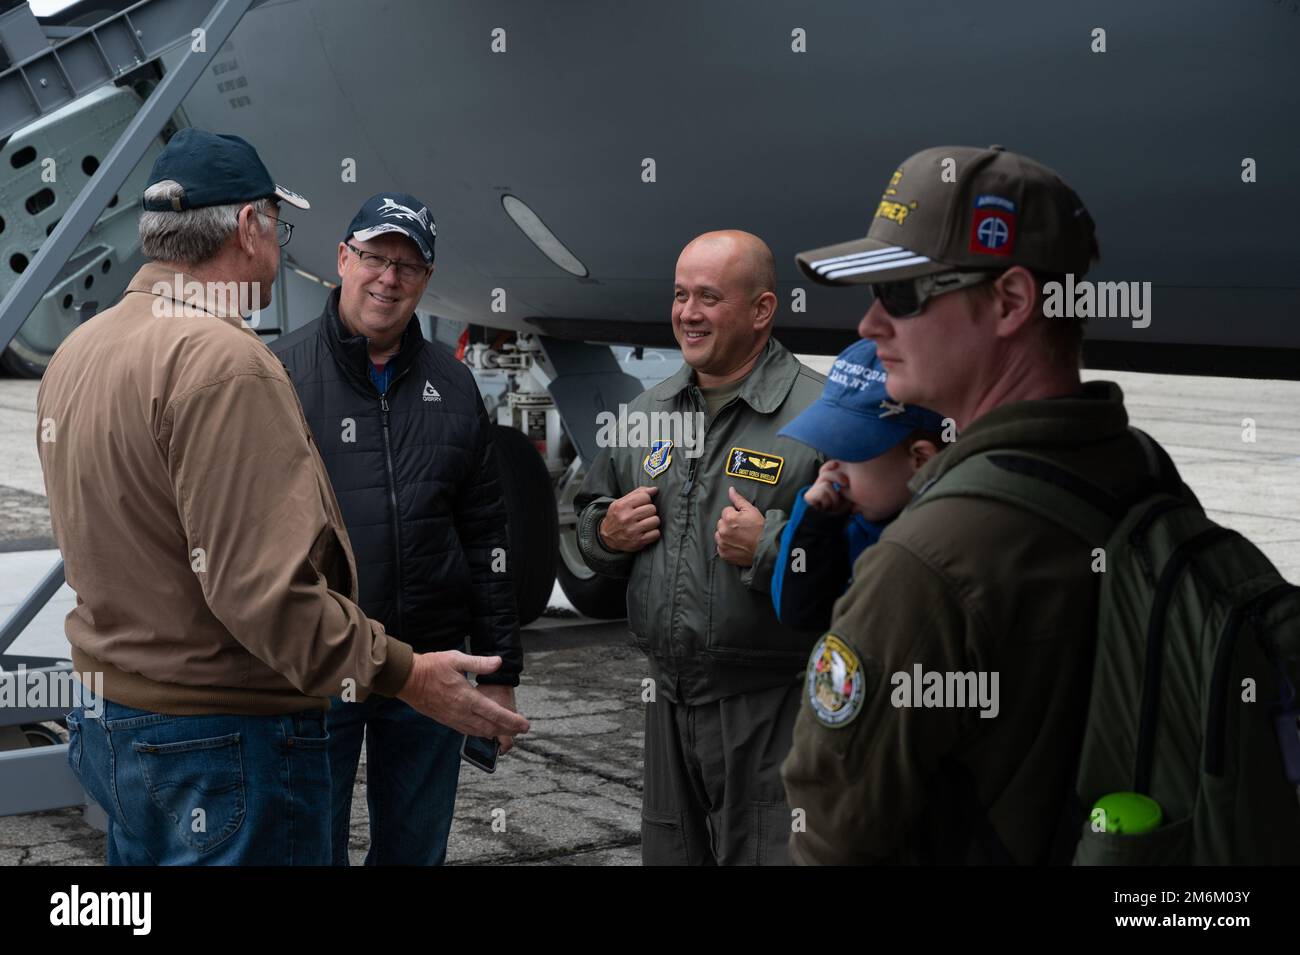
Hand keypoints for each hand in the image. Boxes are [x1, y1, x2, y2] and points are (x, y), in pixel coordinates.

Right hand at [396, 651, 529, 739]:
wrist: (407, 679)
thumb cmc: (431, 667)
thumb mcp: (456, 658)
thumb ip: (479, 663)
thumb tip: (499, 663)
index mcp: (467, 698)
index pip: (495, 713)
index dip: (513, 721)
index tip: (525, 725)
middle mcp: (461, 712)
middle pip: (490, 727)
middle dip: (508, 730)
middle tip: (521, 730)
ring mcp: (453, 719)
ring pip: (478, 732)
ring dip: (495, 733)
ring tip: (507, 731)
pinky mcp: (446, 720)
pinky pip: (467, 731)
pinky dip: (480, 733)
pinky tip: (485, 730)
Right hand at [598, 485, 660, 551]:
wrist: (607, 537)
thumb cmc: (617, 516)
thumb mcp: (621, 502)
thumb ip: (637, 493)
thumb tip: (655, 489)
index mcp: (622, 506)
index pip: (645, 497)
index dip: (646, 500)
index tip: (641, 504)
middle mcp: (626, 518)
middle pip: (652, 509)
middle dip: (649, 511)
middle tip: (643, 515)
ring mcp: (632, 531)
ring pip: (656, 520)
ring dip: (653, 522)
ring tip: (645, 523)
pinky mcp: (638, 541)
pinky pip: (656, 533)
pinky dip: (653, 533)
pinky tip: (646, 531)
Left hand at [715, 486, 763, 566]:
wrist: (766, 548)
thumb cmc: (761, 529)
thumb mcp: (751, 510)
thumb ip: (738, 499)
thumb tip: (731, 490)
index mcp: (728, 518)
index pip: (726, 511)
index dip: (735, 514)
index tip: (743, 520)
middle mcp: (723, 531)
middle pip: (721, 523)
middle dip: (729, 524)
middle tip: (742, 529)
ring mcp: (723, 543)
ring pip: (720, 535)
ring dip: (726, 535)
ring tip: (740, 537)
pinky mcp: (724, 553)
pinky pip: (721, 547)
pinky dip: (727, 546)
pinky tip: (737, 545)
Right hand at [804, 460, 852, 514]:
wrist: (825, 526)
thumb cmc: (836, 513)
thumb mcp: (844, 499)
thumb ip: (846, 490)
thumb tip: (849, 480)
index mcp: (827, 482)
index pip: (827, 468)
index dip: (831, 464)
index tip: (837, 464)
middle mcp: (819, 484)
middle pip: (826, 471)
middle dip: (838, 476)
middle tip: (846, 484)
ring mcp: (813, 490)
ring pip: (827, 485)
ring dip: (834, 497)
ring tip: (832, 507)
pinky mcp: (808, 496)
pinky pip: (823, 493)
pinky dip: (828, 501)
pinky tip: (825, 508)